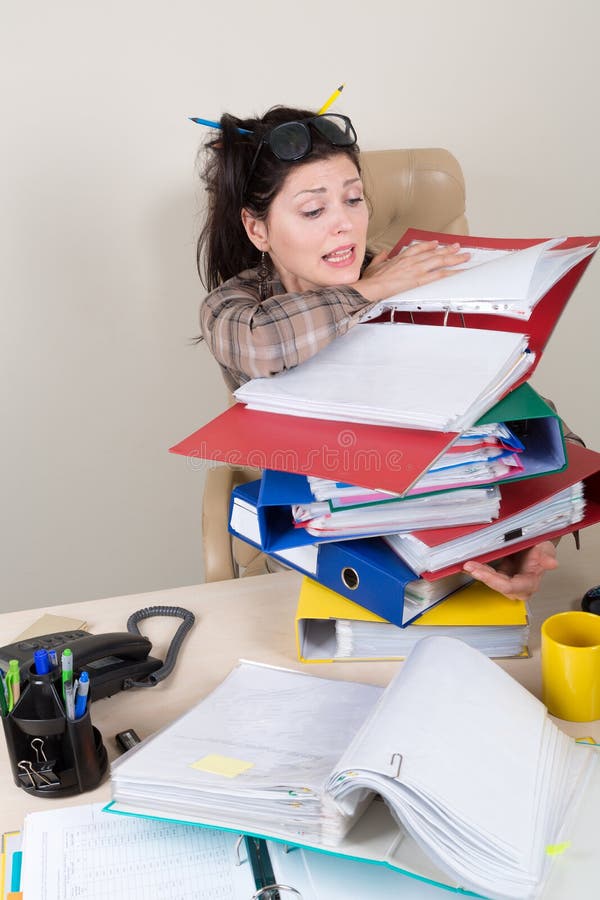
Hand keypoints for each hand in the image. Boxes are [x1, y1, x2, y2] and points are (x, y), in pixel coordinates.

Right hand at [354, 240, 470, 302]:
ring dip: (454, 258)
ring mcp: (416, 269)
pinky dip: (451, 273)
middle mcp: (411, 261)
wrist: (371, 288)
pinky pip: (439, 275)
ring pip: (439, 261)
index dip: (429, 245)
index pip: (418, 248)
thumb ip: (380, 258)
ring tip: (464, 256)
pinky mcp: (419, 280)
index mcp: (400, 257)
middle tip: (457, 247)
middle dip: (447, 249)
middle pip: (433, 253)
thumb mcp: (374, 265)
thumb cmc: (370, 280)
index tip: (436, 243)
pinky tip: (459, 272)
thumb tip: (384, 253)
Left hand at [462, 541, 558, 601]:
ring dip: (478, 573)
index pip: (510, 586)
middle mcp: (518, 586)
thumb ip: (547, 556)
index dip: (494, 581)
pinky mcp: (501, 575)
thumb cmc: (542, 549)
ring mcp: (508, 581)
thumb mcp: (546, 548)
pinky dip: (478, 569)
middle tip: (469, 566)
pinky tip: (469, 565)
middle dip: (482, 576)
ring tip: (467, 564)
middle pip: (497, 585)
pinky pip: (487, 574)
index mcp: (530, 582)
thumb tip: (552, 563)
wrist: (537, 545)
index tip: (481, 573)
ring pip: (490, 580)